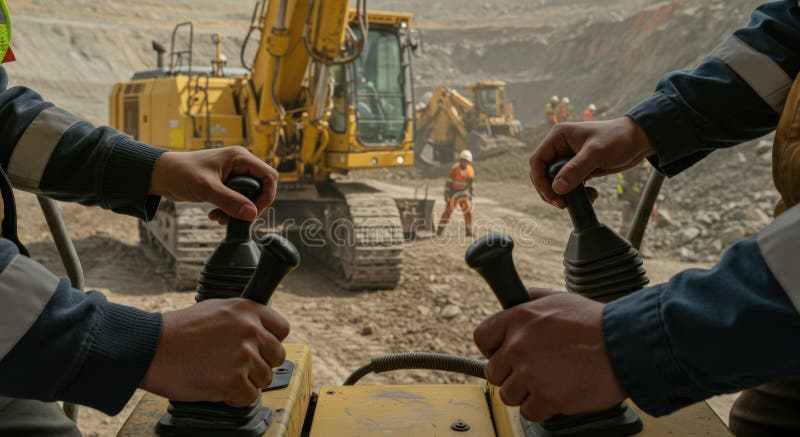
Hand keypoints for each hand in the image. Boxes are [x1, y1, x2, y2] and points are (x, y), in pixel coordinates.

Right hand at [140, 299, 289, 406]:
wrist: (151, 348)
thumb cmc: (178, 330)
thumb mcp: (216, 308)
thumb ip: (242, 317)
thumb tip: (260, 329)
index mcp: (248, 310)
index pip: (282, 328)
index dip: (271, 341)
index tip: (260, 348)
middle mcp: (250, 331)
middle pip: (277, 356)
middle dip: (261, 363)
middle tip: (238, 365)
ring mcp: (244, 356)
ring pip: (265, 378)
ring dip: (247, 381)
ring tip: (223, 374)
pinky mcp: (234, 381)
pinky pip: (250, 397)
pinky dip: (235, 397)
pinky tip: (219, 387)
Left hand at [150, 147, 278, 223]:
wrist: (160, 175)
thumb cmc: (180, 173)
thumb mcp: (207, 188)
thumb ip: (230, 201)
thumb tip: (251, 214)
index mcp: (240, 157)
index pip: (269, 176)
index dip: (267, 196)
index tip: (254, 212)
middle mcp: (239, 164)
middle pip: (261, 188)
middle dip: (251, 206)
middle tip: (239, 219)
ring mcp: (232, 174)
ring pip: (249, 196)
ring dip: (239, 211)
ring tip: (221, 218)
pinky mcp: (224, 184)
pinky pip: (237, 200)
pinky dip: (230, 210)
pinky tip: (215, 215)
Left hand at [473, 289, 625, 421]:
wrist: (626, 345)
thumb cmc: (597, 323)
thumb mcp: (559, 299)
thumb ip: (533, 300)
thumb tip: (519, 299)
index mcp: (519, 318)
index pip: (481, 337)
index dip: (491, 349)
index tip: (502, 354)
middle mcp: (519, 345)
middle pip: (492, 371)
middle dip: (510, 375)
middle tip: (531, 372)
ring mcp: (531, 373)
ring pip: (508, 395)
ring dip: (526, 393)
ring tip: (548, 382)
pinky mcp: (547, 397)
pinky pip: (529, 412)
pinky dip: (543, 408)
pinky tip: (558, 394)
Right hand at [529, 117, 655, 208]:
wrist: (640, 140)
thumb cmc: (618, 138)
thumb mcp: (596, 153)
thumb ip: (575, 170)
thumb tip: (557, 188)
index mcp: (558, 137)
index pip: (538, 161)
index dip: (540, 181)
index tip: (553, 196)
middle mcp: (560, 146)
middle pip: (543, 173)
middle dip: (550, 190)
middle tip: (562, 203)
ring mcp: (569, 158)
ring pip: (555, 181)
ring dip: (564, 194)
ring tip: (577, 201)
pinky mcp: (579, 168)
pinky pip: (569, 184)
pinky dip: (576, 193)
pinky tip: (591, 195)